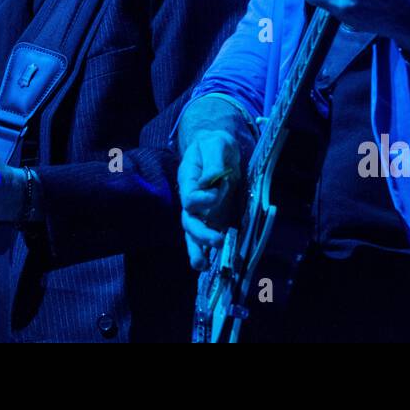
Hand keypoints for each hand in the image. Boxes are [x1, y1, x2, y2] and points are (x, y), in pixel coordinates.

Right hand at [178, 129, 242, 270]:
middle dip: (201, 234)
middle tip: (217, 240)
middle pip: (189, 222)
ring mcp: (202, 211)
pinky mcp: (214, 218)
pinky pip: (207, 237)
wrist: (219, 149)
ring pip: (194, 234)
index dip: (204, 198)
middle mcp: (192, 200)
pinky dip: (208, 251)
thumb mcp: (216, 144)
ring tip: (202, 266)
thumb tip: (212, 180)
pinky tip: (211, 265)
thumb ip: (213, 160)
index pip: (191, 197)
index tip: (220, 188)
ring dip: (197, 250)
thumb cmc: (215, 144)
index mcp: (188, 181)